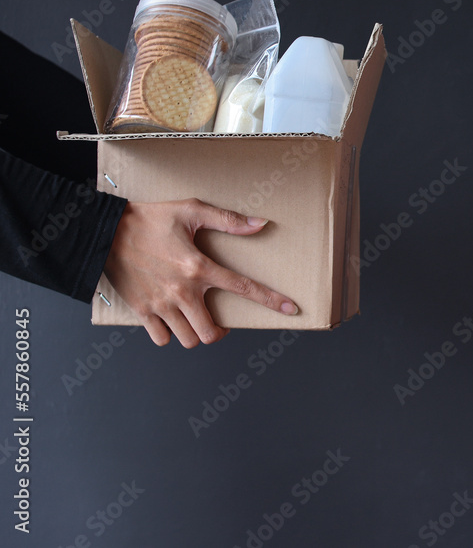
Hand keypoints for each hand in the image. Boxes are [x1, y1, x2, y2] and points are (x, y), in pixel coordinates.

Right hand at [103, 198, 298, 347]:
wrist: (103, 231)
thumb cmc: (149, 218)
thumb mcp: (191, 211)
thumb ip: (228, 220)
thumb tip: (260, 224)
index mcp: (198, 266)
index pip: (243, 288)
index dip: (271, 301)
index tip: (291, 311)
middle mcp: (181, 291)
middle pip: (211, 333)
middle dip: (220, 332)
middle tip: (219, 323)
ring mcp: (160, 304)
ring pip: (188, 340)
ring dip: (196, 334)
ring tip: (195, 320)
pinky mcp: (141, 310)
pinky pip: (161, 339)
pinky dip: (169, 335)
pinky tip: (172, 320)